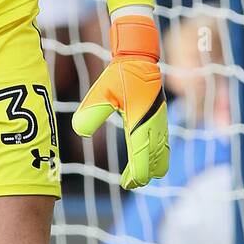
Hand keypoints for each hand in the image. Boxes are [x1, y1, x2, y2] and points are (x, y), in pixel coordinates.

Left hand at [71, 15, 169, 189]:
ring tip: (131, 175)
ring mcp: (161, 126)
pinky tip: (140, 157)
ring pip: (162, 160)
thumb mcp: (101, 93)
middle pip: (156, 167)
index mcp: (141, 126)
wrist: (139, 58)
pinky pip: (164, 149)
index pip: (143, 164)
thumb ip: (91, 113)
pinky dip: (154, 158)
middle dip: (143, 177)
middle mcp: (155, 129)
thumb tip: (80, 132)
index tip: (125, 184)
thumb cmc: (119, 76)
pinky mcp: (162, 122)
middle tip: (127, 182)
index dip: (135, 178)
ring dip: (149, 169)